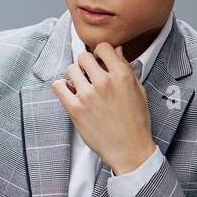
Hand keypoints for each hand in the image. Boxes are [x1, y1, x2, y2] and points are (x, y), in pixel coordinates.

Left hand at [52, 43, 154, 174]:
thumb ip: (126, 68)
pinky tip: (70, 92)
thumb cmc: (136, 121)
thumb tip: (117, 50)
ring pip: (71, 70)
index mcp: (122, 75)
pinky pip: (59, 86)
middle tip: (89, 75)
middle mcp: (104, 82)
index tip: (100, 62)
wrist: (129, 149)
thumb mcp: (138, 90)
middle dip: (86, 64)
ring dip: (75, 76)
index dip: (100, 53)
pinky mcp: (75, 109)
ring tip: (82, 87)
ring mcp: (88, 96)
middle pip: (84, 57)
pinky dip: (62, 87)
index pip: (103, 47)